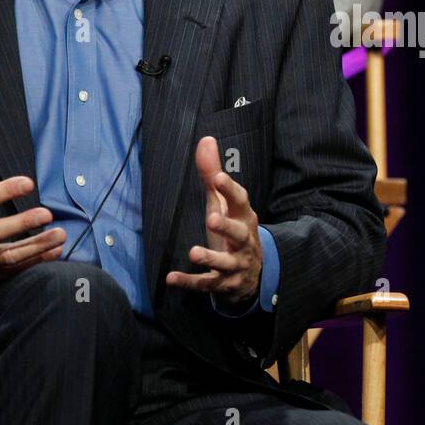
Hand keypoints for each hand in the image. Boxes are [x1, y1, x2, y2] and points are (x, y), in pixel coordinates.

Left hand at [165, 136, 262, 305]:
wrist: (253, 274)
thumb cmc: (233, 230)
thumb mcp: (224, 204)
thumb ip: (213, 174)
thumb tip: (206, 140)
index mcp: (244, 218)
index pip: (240, 201)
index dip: (230, 190)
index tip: (217, 178)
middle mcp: (243, 241)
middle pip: (239, 234)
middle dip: (227, 227)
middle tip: (211, 219)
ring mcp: (235, 265)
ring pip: (225, 263)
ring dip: (210, 258)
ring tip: (193, 252)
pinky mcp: (223, 283)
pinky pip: (207, 284)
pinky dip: (190, 282)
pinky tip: (171, 278)